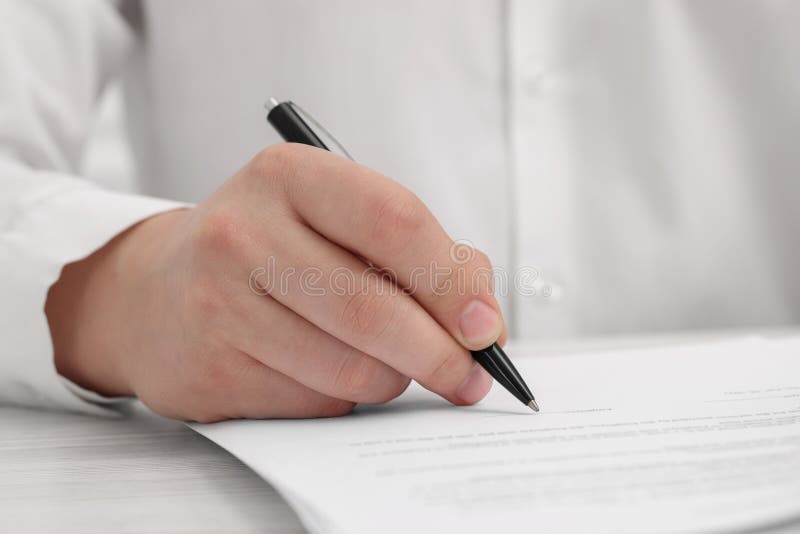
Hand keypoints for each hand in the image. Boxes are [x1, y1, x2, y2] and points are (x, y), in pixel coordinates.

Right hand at [47, 144, 505, 421]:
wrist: (157, 293)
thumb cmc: (272, 250)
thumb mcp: (336, 220)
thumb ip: (420, 253)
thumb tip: (482, 320)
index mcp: (288, 176)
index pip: (393, 221)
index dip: (451, 281)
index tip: (486, 326)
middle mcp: (243, 232)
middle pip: (372, 309)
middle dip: (440, 355)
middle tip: (469, 377)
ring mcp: (218, 303)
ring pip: (350, 368)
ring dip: (392, 378)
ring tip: (389, 363)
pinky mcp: (210, 370)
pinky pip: (314, 402)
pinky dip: (344, 396)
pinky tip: (324, 370)